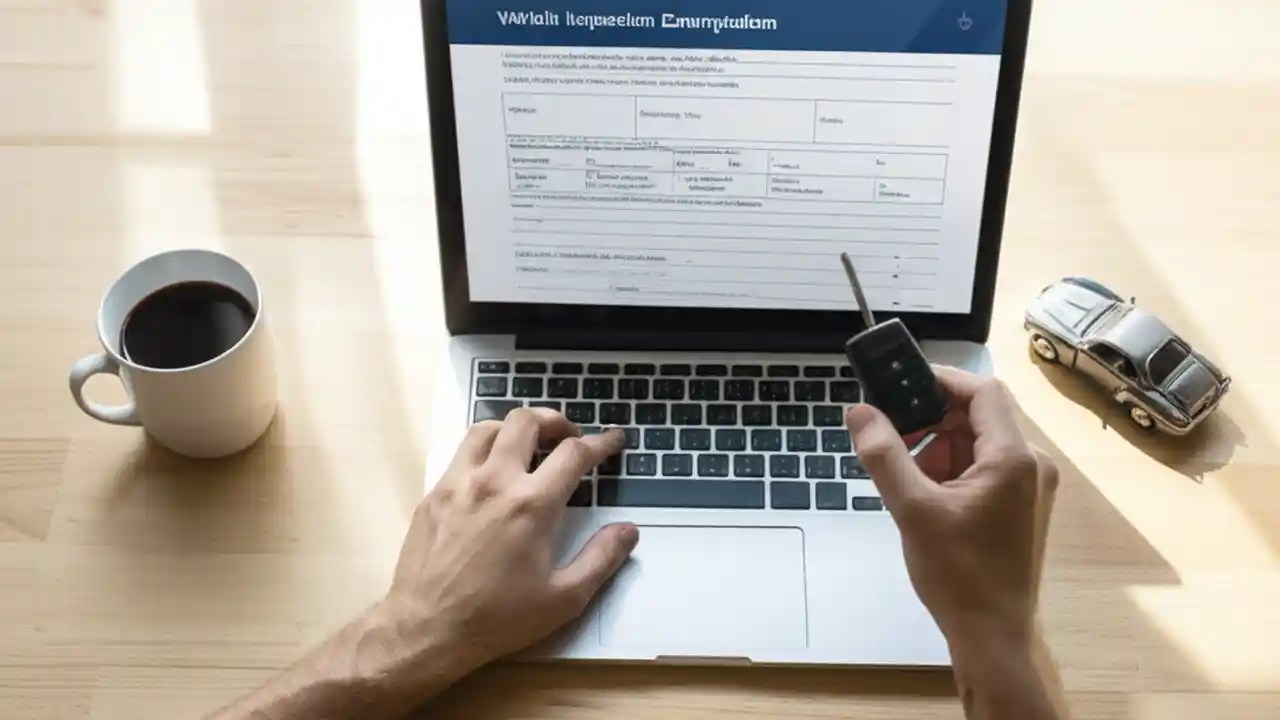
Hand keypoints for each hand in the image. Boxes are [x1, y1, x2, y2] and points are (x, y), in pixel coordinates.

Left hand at [383, 409, 637, 673]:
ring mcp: (458, 484)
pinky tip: (491, 474)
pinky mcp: (433, 495)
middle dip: (555, 420)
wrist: (427, 629)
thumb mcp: (563, 598)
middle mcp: (494, 481)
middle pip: (526, 422)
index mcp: (531, 504)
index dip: (600, 442)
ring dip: (514, 428)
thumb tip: (628, 530)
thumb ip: (601, 558)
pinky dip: (484, 451)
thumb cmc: (498, 618)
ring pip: (487, 428)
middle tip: (568, 436)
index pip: (574, 453)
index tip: (612, 440)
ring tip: (528, 445)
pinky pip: (460, 455)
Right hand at [845, 368, 1058, 645]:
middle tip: (892, 438)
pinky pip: (984, 468)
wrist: (994, 634)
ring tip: (907, 480)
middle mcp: (1032, 465)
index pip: (982, 391)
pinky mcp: (1021, 505)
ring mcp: (1030, 486)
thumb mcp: (911, 510)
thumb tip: (859, 413)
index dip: (940, 380)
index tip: (901, 384)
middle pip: (978, 416)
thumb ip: (883, 455)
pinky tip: (926, 498)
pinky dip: (952, 472)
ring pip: (978, 443)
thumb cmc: (961, 578)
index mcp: (1013, 459)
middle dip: (931, 423)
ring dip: (938, 450)